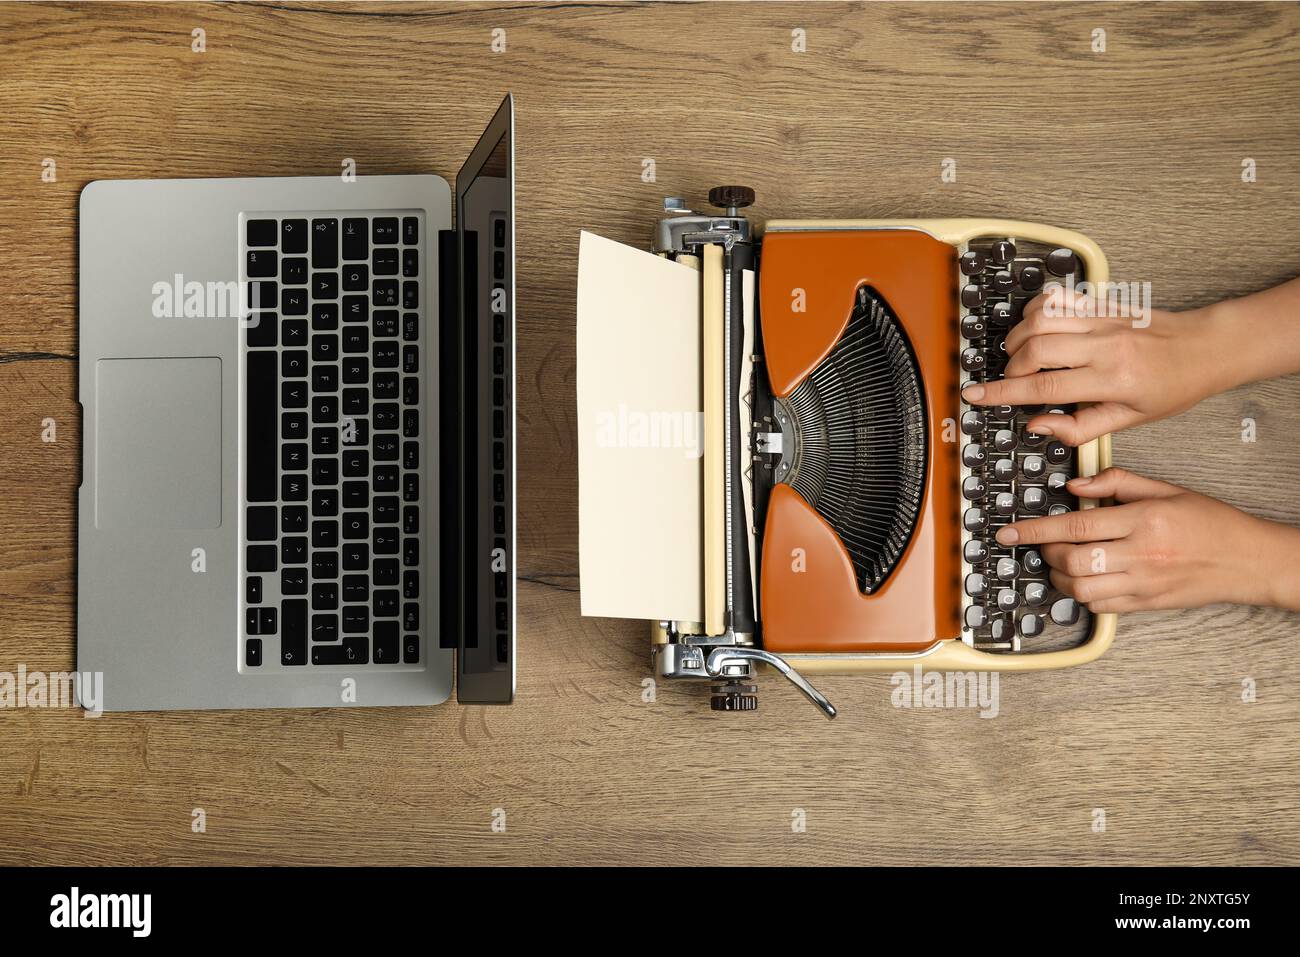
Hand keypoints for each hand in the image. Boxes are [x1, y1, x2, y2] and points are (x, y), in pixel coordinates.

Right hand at [960, 289, 1234, 446]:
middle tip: (1011, 382)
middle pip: (1036, 348)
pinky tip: (1035, 327)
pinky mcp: (1103, 303)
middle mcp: (1106, 344)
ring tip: (1020, 355)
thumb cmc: (1173, 387)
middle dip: (1011, 367)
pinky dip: (1035, 311)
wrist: (1205, 348)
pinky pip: (1057, 298)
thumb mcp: (1131, 420)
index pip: (1045, 387)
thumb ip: (1080, 427)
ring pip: (1041, 318)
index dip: (1003, 393)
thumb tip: (1038, 425)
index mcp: (1113, 380)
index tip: (976, 395)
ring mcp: (1104, 319)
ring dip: (1019, 338)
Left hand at [995, 468, 1299, 612]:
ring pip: (1081, 589)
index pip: (1075, 527)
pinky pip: (1100, 606)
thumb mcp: (1165, 489)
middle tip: (1037, 543)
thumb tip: (1074, 486)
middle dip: (1043, 553)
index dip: (1034, 529)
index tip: (1008, 531)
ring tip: (1057, 562)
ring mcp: (1144, 584)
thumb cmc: (1208, 522)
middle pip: (1072, 561)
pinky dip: (1081, 595)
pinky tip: (1083, 579)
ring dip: (1058, 577)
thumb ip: (1117, 482)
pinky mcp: (1146, 604)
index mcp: (1144, 521)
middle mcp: (1142, 555)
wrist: (1247, 560)